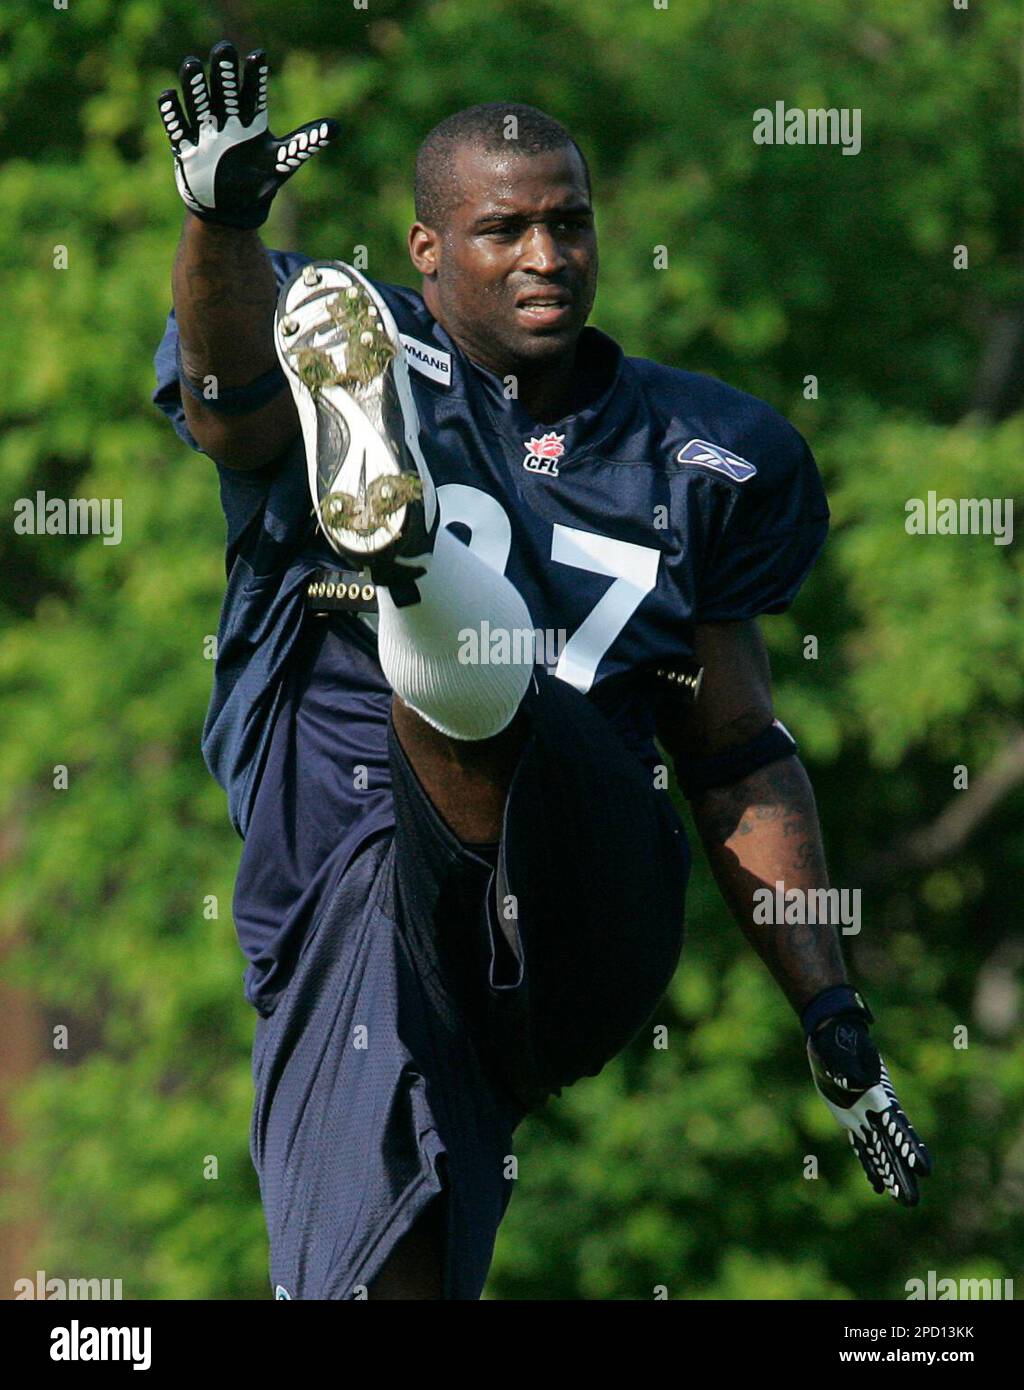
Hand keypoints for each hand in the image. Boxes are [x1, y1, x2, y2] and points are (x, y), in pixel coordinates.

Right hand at [157, 39, 338, 228]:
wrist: (232, 208)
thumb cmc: (258, 180)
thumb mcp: (283, 161)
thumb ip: (306, 142)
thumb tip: (337, 126)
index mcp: (251, 119)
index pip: (253, 92)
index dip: (254, 74)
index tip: (258, 55)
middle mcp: (227, 119)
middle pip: (224, 89)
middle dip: (223, 70)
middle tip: (224, 49)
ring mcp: (205, 131)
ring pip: (198, 101)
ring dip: (195, 85)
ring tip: (192, 65)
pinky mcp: (185, 147)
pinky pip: (176, 126)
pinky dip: (172, 113)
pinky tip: (169, 96)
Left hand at [808, 1014, 932, 1205]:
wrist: (833, 1034)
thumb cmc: (839, 1039)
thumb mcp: (842, 1050)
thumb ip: (849, 1065)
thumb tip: (855, 1083)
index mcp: (877, 1096)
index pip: (897, 1126)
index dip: (909, 1147)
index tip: (924, 1170)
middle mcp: (874, 1110)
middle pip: (891, 1147)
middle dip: (901, 1173)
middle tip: (911, 1202)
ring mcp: (863, 1115)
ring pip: (879, 1150)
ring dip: (889, 1174)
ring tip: (901, 1200)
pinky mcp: (849, 1117)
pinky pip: (862, 1145)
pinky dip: (870, 1165)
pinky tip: (877, 1184)